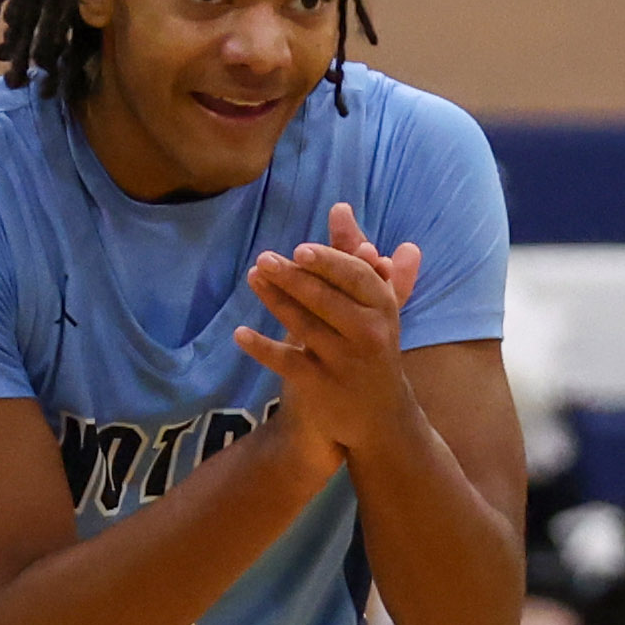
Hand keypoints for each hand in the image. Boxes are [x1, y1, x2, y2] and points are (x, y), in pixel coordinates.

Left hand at [235, 202, 424, 452]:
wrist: (380, 416)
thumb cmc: (372, 345)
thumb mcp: (375, 303)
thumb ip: (355, 255)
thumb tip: (339, 208)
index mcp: (384, 308)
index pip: (357, 278)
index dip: (329, 263)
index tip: (300, 250)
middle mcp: (369, 334)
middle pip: (327, 300)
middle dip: (294, 278)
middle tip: (264, 259)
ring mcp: (345, 363)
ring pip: (305, 326)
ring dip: (276, 301)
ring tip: (254, 278)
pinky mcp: (323, 388)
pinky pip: (289, 364)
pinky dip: (263, 349)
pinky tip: (240, 334)